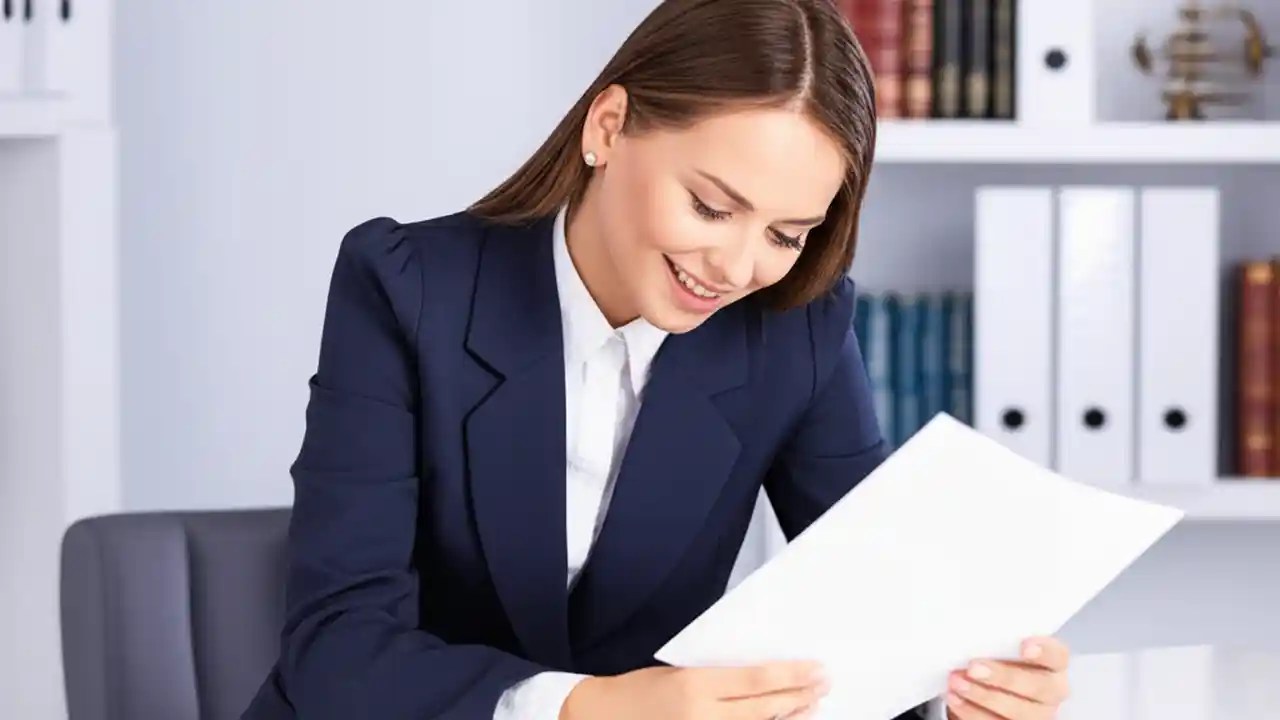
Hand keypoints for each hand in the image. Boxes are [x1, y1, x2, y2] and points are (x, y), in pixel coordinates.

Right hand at [560, 661, 829, 719]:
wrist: (602, 717)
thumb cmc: (638, 690)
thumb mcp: (679, 673)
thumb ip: (718, 679)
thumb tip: (762, 679)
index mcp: (695, 687)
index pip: (756, 681)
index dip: (791, 675)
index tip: (816, 668)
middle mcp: (703, 717)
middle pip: (765, 708)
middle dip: (800, 697)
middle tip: (824, 685)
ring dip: (789, 718)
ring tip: (812, 706)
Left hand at [944, 636, 1070, 719]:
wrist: (987, 683)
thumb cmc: (997, 657)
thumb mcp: (1000, 644)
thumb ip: (996, 638)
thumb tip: (971, 627)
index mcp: (1053, 663)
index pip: (1057, 655)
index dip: (1044, 651)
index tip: (1024, 646)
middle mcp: (1051, 690)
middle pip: (1038, 686)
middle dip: (1004, 677)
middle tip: (973, 667)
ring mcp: (1037, 714)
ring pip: (1018, 712)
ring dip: (982, 696)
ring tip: (956, 682)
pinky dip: (972, 712)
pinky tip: (955, 698)